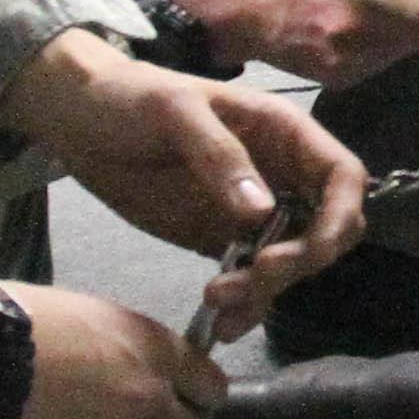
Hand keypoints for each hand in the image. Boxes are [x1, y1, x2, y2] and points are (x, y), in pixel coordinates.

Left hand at [0, 30, 368, 315]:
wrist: (76, 119)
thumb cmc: (129, 97)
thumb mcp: (173, 111)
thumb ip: (219, 155)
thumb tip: (261, 211)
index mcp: (282, 132)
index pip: (342, 177)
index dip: (340, 216)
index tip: (312, 251)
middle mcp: (278, 174)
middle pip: (323, 230)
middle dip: (299, 262)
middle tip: (253, 277)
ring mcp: (250, 213)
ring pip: (288, 264)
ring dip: (266, 292)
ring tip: (217, 302)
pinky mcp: (219, 241)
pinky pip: (249, 280)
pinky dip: (243, 305)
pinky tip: (218, 321)